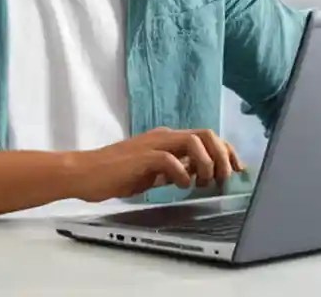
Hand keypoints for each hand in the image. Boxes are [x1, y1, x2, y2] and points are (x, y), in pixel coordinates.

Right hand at [66, 127, 245, 202]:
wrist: (85, 172)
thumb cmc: (116, 174)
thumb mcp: (153, 172)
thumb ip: (175, 170)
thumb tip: (198, 174)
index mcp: (168, 139)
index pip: (207, 137)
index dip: (226, 152)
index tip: (236, 170)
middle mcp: (164, 136)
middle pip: (207, 134)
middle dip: (222, 156)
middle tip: (224, 179)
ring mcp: (153, 144)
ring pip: (194, 141)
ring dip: (207, 164)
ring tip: (204, 182)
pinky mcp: (142, 157)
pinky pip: (171, 159)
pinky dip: (182, 173)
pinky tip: (180, 185)